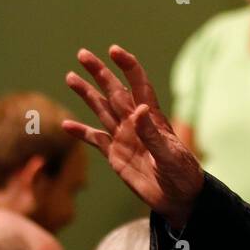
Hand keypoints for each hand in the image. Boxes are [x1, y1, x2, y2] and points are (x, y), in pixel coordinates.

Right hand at [64, 45, 204, 228]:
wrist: (180, 198)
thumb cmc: (182, 174)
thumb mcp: (170, 155)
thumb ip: (152, 134)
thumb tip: (139, 109)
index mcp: (153, 118)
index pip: (139, 85)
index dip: (128, 67)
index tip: (114, 51)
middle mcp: (136, 123)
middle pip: (114, 92)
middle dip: (99, 73)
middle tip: (82, 54)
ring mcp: (124, 138)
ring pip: (101, 110)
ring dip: (87, 94)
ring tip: (70, 77)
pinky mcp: (116, 156)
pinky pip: (96, 140)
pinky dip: (81, 133)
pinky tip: (66, 125)